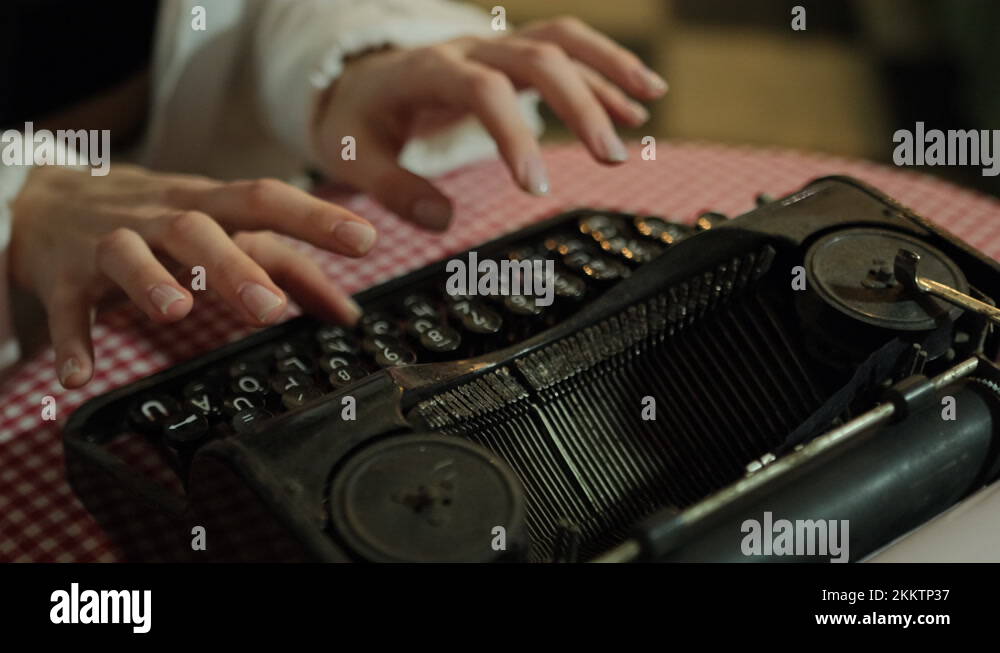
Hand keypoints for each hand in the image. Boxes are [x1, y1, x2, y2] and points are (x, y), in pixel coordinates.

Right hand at [10, 164, 376, 387]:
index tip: (365, 240)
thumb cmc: (158, 217)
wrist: (47, 198)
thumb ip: (290, 268)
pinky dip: (73, 340)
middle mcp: (160, 216)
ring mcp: (108, 241)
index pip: (265, 199)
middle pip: (197, 230)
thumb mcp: (224, 228)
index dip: (315, 218)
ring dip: (151, 283)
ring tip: (176, 314)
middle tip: (270, 309)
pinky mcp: (63, 277)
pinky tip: (80, 376)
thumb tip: (348, 314)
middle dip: (232, 267)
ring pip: (128, 253)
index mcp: (209, 205)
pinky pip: (67, 308)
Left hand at [314, 15, 666, 230]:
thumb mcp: (354, 156)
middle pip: (537, 58)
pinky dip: (605, 71)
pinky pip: (566, 49)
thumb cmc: (359, 119)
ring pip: (561, 41)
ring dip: (608, 71)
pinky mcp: (511, 56)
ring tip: (648, 107)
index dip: (514, 135)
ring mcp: (493, 47)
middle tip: (611, 159)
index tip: (537, 189)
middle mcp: (468, 49)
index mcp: (427, 70)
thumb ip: (392, 188)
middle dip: (581, 106)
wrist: (358, 77)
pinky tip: (639, 101)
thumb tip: (442, 220)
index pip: (482, 91)